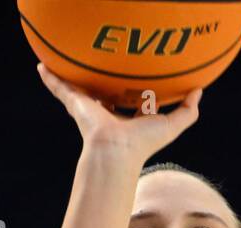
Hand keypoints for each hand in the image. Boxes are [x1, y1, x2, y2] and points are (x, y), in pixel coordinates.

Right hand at [36, 63, 203, 160]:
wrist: (116, 152)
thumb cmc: (143, 144)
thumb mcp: (172, 125)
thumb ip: (188, 111)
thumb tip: (199, 92)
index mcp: (125, 118)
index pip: (127, 102)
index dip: (132, 92)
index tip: (138, 82)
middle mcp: (105, 112)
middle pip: (102, 93)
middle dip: (100, 84)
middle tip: (99, 68)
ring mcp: (89, 108)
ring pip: (78, 89)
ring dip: (70, 77)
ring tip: (62, 62)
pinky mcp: (76, 104)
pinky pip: (60, 87)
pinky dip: (50, 78)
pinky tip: (41, 66)